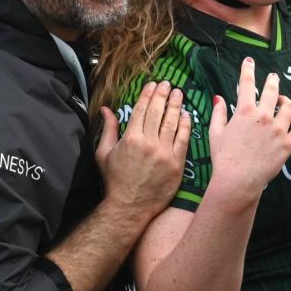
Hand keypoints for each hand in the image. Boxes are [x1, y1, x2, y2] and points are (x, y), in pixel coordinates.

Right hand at [96, 81, 190, 220]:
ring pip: (172, 123)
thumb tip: (105, 109)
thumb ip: (108, 129)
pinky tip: (187, 115)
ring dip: (176, 105)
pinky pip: (183, 140)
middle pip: (158, 112)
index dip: (148, 94)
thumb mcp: (103, 153)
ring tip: (179, 93)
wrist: (130, 206)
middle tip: (168, 83)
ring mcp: (164, 153)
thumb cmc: (115, 180)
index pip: (142, 110)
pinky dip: (186, 125)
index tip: (153, 84)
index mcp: (131, 138)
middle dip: (163, 95)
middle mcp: (149, 143)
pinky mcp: (177, 164)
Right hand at [207, 58, 290, 193]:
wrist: (237, 180)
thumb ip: (219, 113)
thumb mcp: (215, 132)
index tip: (249, 61)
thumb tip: (218, 98)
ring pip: (289, 107)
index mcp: (244, 111)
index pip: (246, 83)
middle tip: (273, 77)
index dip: (247, 69)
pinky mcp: (288, 143)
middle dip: (272, 81)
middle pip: (272, 90)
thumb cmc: (223, 157)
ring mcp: (278, 129)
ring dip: (286, 102)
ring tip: (284, 102)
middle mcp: (263, 116)